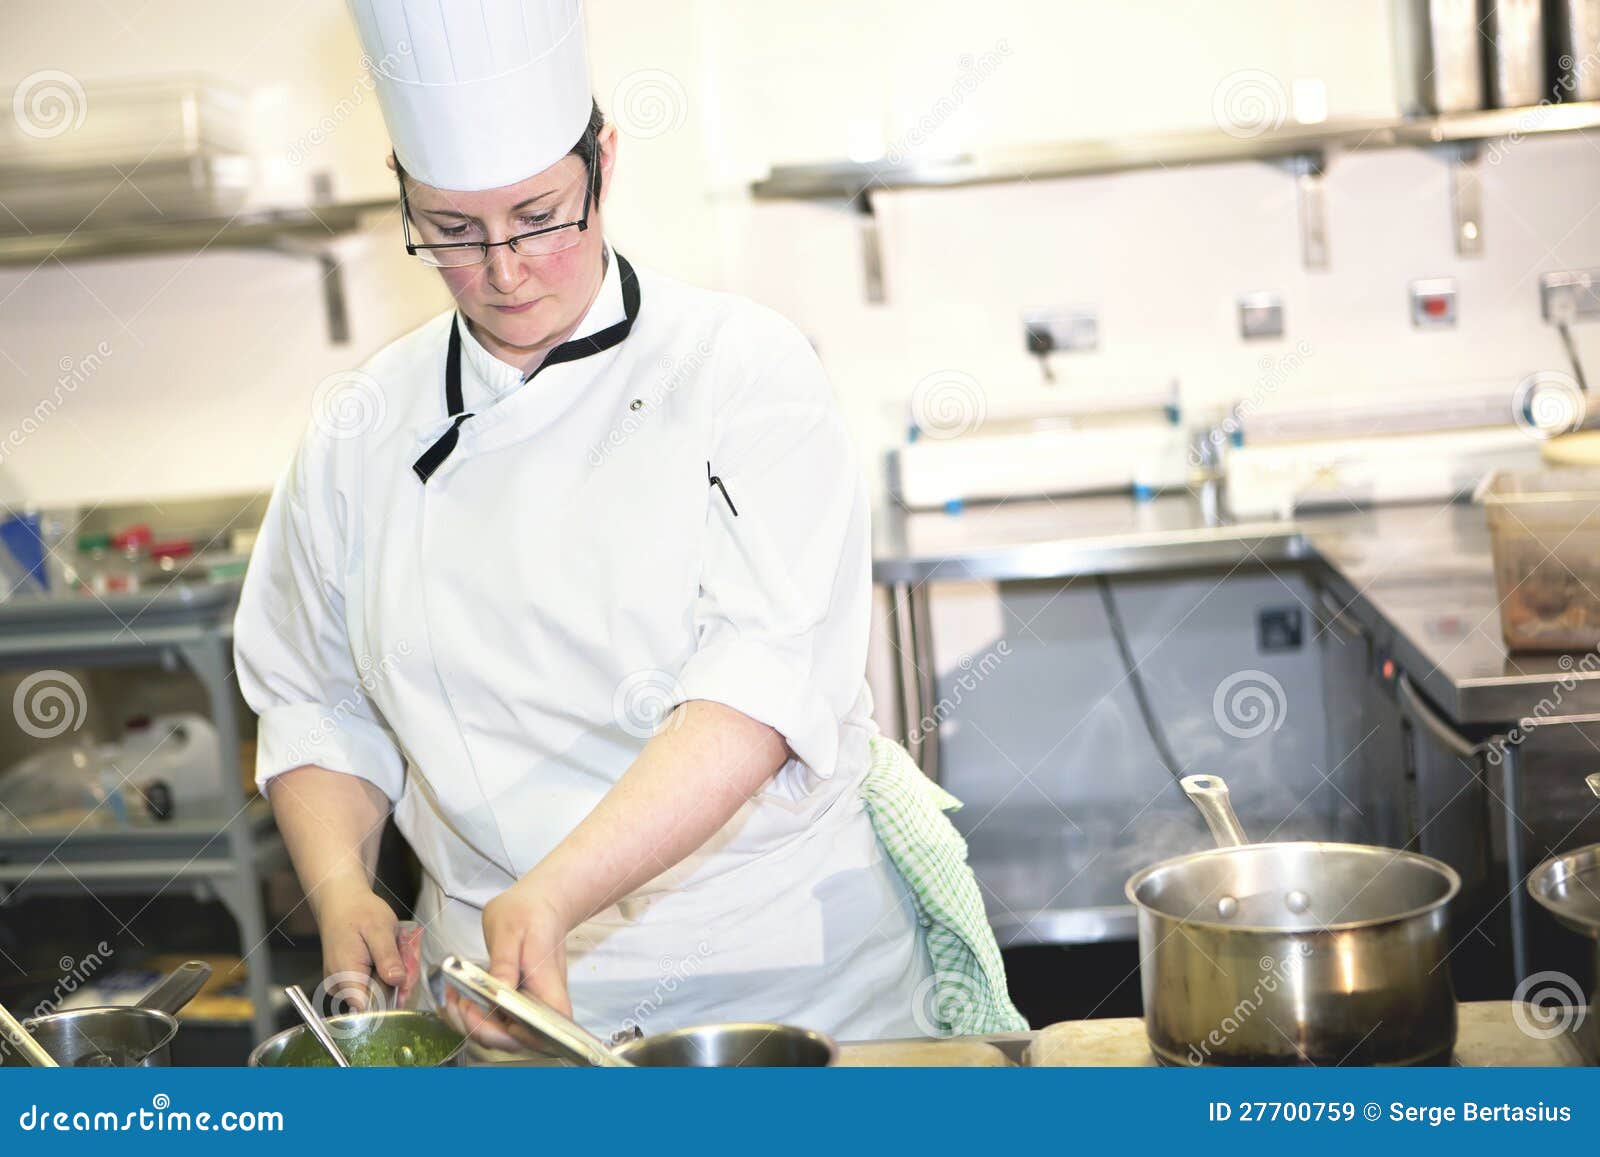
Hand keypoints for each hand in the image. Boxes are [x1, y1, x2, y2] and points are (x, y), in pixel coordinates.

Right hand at [311, 881, 405, 1010]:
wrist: (342, 903)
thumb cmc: (359, 912)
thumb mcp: (380, 929)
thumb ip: (387, 956)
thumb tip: (396, 981)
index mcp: (346, 974)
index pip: (368, 1008)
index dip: (392, 999)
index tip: (405, 980)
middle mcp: (340, 985)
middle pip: (378, 1000)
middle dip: (400, 979)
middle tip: (403, 951)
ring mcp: (343, 985)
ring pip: (379, 991)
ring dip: (395, 972)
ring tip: (394, 947)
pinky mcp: (349, 981)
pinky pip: (374, 983)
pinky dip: (387, 970)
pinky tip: (387, 952)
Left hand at [450, 879, 572, 1050]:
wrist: (542, 903)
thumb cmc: (530, 912)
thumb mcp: (511, 930)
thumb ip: (504, 963)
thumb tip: (498, 994)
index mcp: (547, 986)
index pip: (542, 1030)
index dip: (514, 1037)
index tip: (484, 1016)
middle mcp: (542, 1003)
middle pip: (517, 1039)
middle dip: (480, 1029)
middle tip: (456, 1002)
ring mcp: (530, 1005)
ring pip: (502, 1034)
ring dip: (471, 1023)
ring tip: (451, 997)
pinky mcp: (517, 1003)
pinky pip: (496, 1020)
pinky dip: (472, 1016)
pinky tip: (456, 998)